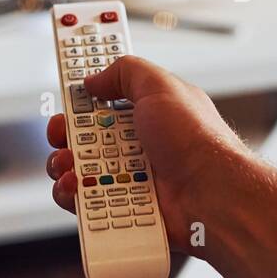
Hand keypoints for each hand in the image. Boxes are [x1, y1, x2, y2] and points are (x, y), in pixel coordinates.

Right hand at [45, 56, 252, 253]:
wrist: (212, 193)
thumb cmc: (197, 140)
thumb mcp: (160, 86)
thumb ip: (125, 72)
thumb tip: (94, 78)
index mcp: (146, 113)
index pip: (105, 100)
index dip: (83, 97)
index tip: (67, 98)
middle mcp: (136, 143)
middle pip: (83, 136)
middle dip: (65, 133)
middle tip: (64, 134)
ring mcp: (129, 175)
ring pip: (79, 169)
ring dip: (65, 164)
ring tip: (71, 164)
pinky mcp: (123, 205)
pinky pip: (86, 201)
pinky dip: (74, 194)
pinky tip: (78, 188)